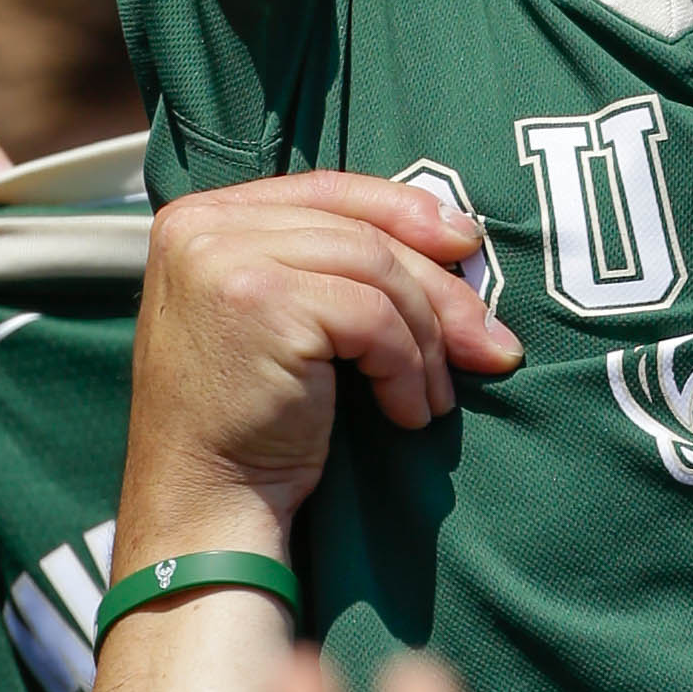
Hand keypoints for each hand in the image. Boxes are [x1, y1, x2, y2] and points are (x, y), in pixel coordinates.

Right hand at [125, 171, 519, 536]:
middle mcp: (205, 227)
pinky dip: (406, 368)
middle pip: (360, 231)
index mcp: (202, 217)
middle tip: (490, 342)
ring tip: (437, 396)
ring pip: (376, 271)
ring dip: (426, 339)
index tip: (467, 246)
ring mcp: (228, 259)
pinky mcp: (262, 300)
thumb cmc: (247, 422)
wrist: (203, 502)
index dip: (405, 211)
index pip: (328, 189)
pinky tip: (407, 412)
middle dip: (438, 288)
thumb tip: (459, 235)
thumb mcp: (278, 315)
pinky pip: (374, 318)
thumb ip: (325, 260)